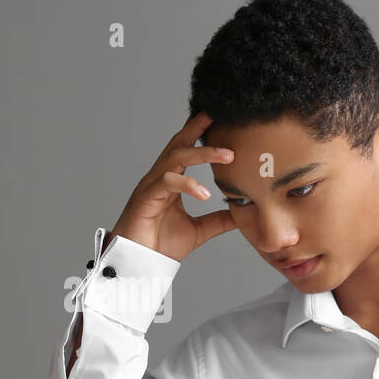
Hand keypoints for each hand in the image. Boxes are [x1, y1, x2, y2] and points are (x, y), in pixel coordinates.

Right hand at [109, 111, 236, 261]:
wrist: (139, 266)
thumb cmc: (160, 247)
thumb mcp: (199, 230)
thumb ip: (218, 220)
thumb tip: (240, 213)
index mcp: (170, 182)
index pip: (185, 150)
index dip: (199, 133)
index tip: (217, 118)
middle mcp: (159, 179)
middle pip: (178, 144)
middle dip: (196, 127)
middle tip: (217, 113)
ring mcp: (150, 186)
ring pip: (175, 159)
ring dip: (202, 153)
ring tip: (228, 155)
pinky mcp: (145, 198)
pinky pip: (167, 182)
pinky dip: (187, 184)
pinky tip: (204, 193)